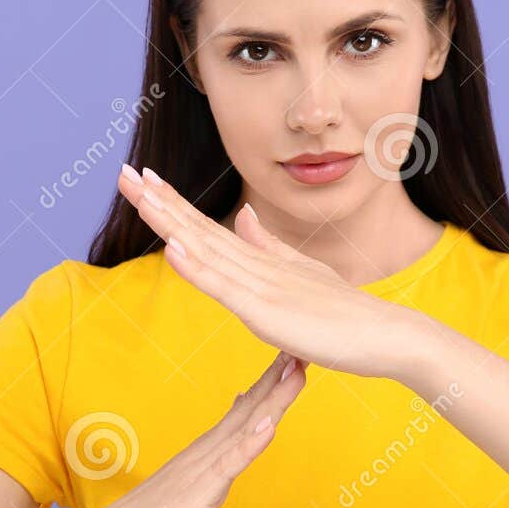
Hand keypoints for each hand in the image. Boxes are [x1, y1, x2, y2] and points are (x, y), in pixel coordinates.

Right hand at [63, 350, 306, 507]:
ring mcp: (201, 470)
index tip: (294, 357)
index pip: (245, 411)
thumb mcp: (187, 486)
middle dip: (279, 380)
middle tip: (303, 346)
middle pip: (249, 411)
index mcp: (206, 451)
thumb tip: (228, 435)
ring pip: (244, 429)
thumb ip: (208, 461)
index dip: (271, 384)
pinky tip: (269, 426)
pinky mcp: (197, 493)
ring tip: (295, 372)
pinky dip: (250, 444)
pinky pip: (228, 465)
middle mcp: (205, 452)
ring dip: (272, 401)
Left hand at [116, 163, 415, 376]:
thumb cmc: (346, 313)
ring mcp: (261, 287)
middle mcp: (256, 266)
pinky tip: (174, 249)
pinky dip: (198, 268)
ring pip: (205, 250)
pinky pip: (227, 289)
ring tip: (138, 196)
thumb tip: (242, 216)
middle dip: (158, 201)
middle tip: (122, 172)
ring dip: (170, 222)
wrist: (386, 335)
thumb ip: (268, 246)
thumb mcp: (299, 274)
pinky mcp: (268, 313)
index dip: (172, 203)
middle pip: (197, 229)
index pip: (206, 228)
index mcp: (260, 261)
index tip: (142, 178)